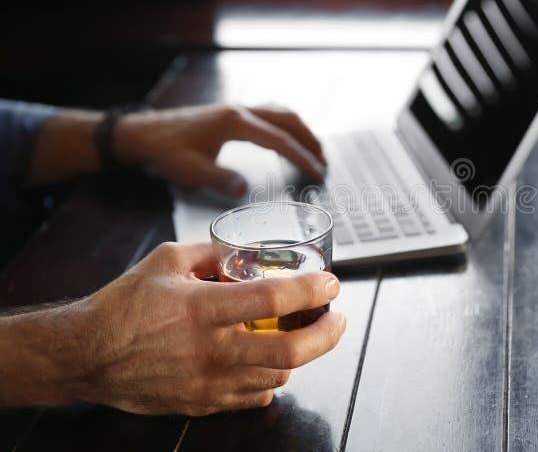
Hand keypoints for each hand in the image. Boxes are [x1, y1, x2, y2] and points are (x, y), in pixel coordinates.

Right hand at [0, 242, 345, 415]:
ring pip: (277, 377)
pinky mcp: (202, 403)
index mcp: (201, 309)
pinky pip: (254, 397)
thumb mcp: (166, 260)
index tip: (331, 283)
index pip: (273, 300)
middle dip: (326, 334)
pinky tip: (268, 362)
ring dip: (299, 355)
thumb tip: (244, 248)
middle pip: (289, 352)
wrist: (87, 355)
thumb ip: (212, 252)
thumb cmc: (123, 305)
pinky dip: (270, 379)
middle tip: (336, 318)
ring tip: (304, 335)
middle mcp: (209, 350)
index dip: (311, 290)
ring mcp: (207, 382)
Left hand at [115, 104, 326, 195]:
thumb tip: (244, 189)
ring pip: (281, 112)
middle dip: (310, 139)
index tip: (317, 172)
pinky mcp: (233, 112)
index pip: (278, 139)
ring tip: (314, 150)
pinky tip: (288, 137)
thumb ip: (219, 179)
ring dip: (301, 129)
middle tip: (324, 162)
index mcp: (234, 123)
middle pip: (288, 119)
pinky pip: (270, 113)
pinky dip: (286, 125)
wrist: (143, 132)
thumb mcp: (190, 170)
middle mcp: (240, 110)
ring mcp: (237, 108)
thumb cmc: (164, 150)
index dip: (301, 156)